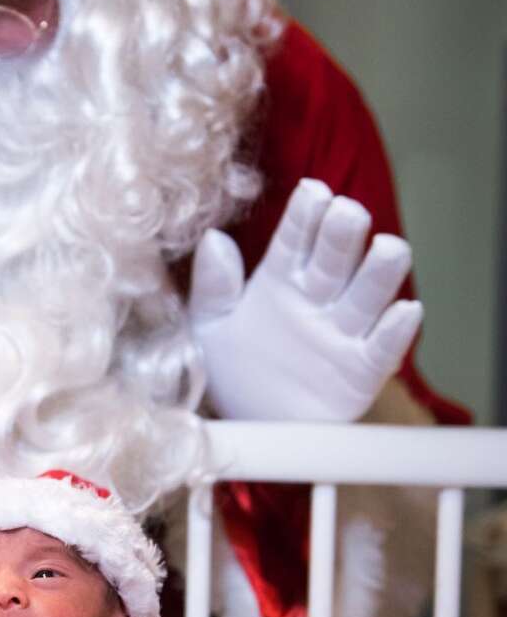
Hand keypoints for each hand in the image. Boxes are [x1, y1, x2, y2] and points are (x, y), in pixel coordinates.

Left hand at [188, 178, 421, 421]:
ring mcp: (342, 332)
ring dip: (379, 273)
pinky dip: (395, 332)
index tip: (312, 191)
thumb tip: (213, 238)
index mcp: (280, 279)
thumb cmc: (231, 369)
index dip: (305, 216)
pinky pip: (381, 349)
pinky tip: (406, 311)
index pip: (295, 240)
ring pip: (366, 296)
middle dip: (342, 236)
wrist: (248, 425)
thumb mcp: (209, 326)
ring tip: (390, 247)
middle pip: (334, 260)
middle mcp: (316, 298)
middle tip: (348, 212)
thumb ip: (213, 286)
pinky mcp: (360, 371)